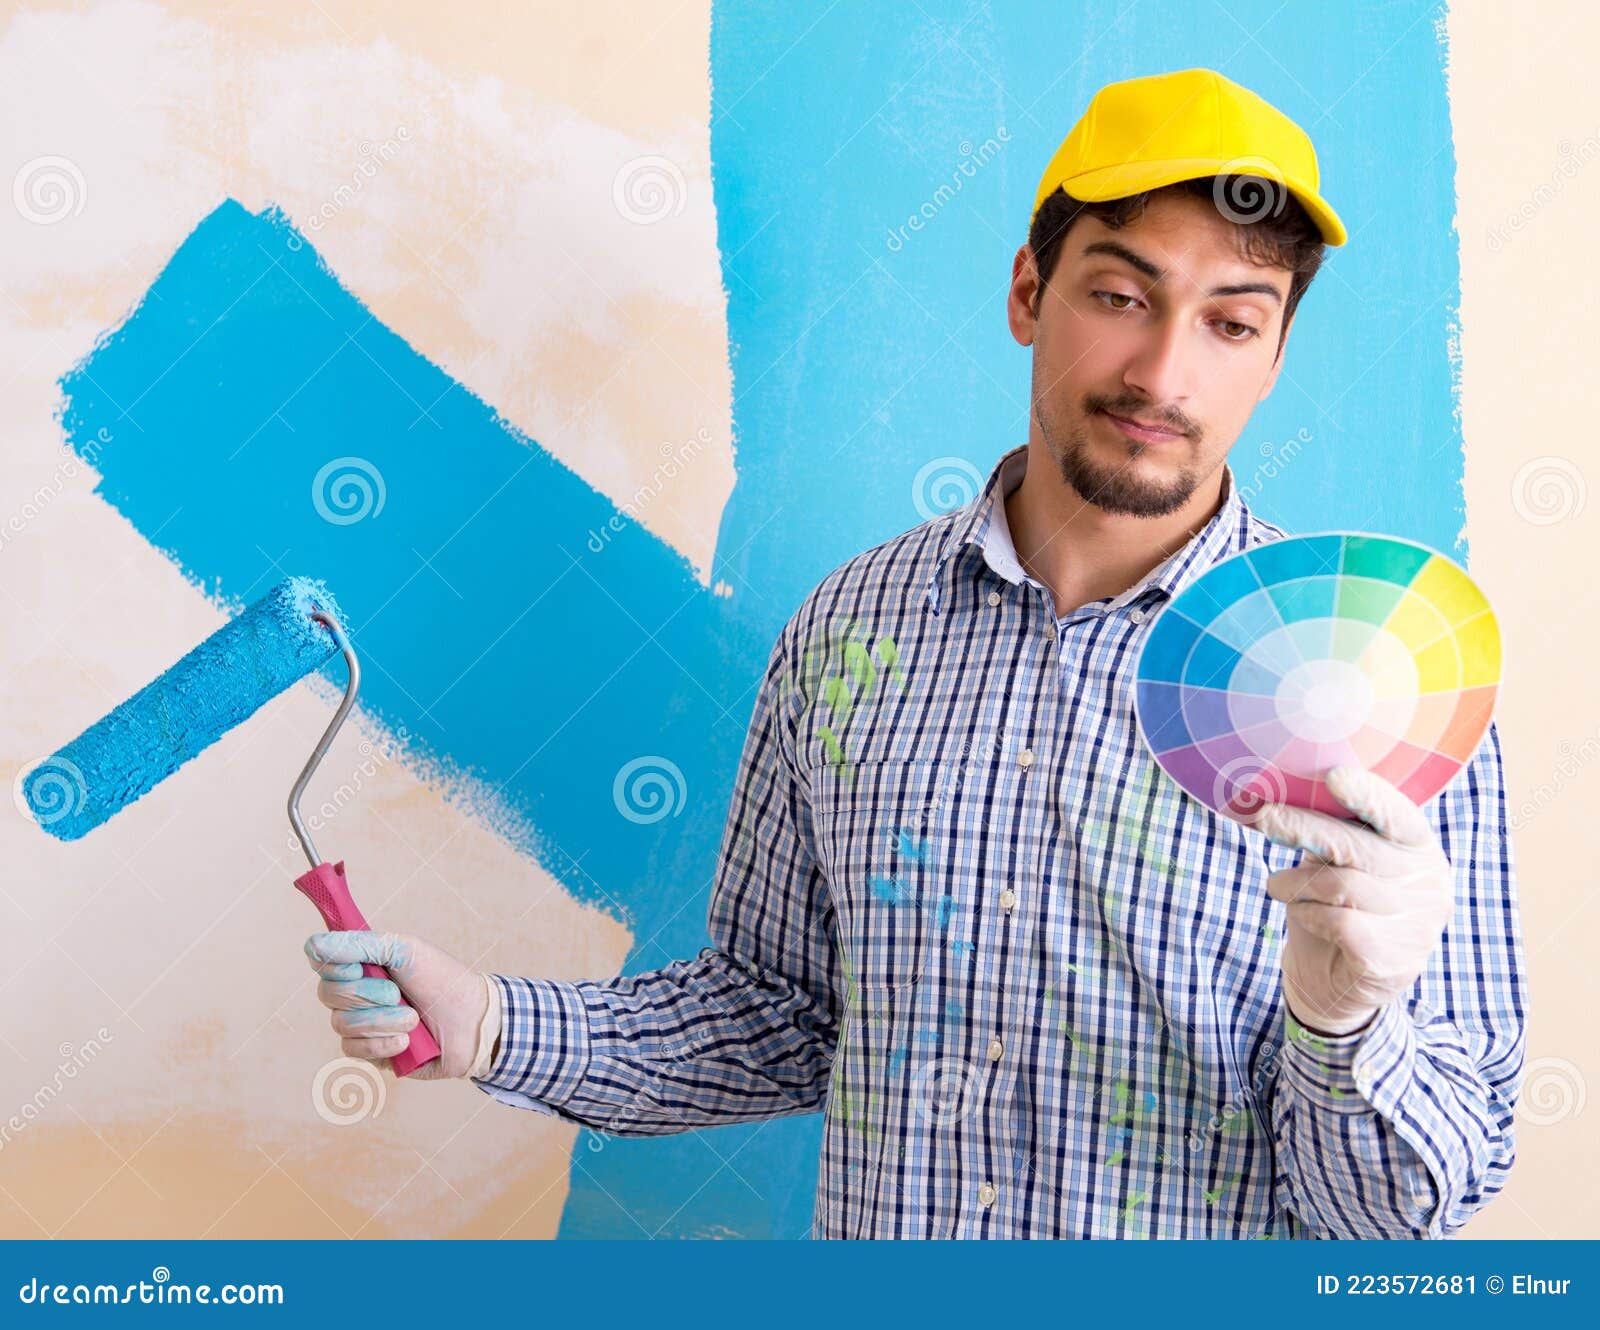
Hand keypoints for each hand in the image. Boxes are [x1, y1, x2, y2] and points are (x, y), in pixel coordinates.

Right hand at [304, 930, 499, 1079]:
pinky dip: (383, 1044)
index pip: (322, 961)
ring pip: (341, 1024)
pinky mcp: (371, 1053)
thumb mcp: (405, 951)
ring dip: (382, 1021)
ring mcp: (362, 1024)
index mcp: (364, 964)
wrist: (473, 1022)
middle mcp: (357, 993)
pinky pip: (354, 1050)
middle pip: (327, 993)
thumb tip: (313, 943)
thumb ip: (360, 944)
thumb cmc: (443, 980)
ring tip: (413, 1019)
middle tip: (397, 993)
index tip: (358, 967)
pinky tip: (407, 1042)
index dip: (334, 966)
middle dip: (366, 995)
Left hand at [1242, 765, 1452, 1036]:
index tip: (1334, 776)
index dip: (1367, 795)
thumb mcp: (1334, 862)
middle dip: (1304, 828)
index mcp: (1419, 847)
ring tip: (1277, 886)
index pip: (1398, 815)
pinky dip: (1307, 913)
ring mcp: (1419, 925)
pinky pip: (1338, 922)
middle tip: (1265, 819)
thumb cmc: (1333, 904)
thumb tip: (1282, 799)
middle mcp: (1429, 883)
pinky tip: (1302, 915)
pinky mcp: (1395, 960)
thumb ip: (1330, 833)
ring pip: (1340, 885)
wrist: (1334, 982)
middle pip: (1357, 847)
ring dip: (1295, 883)